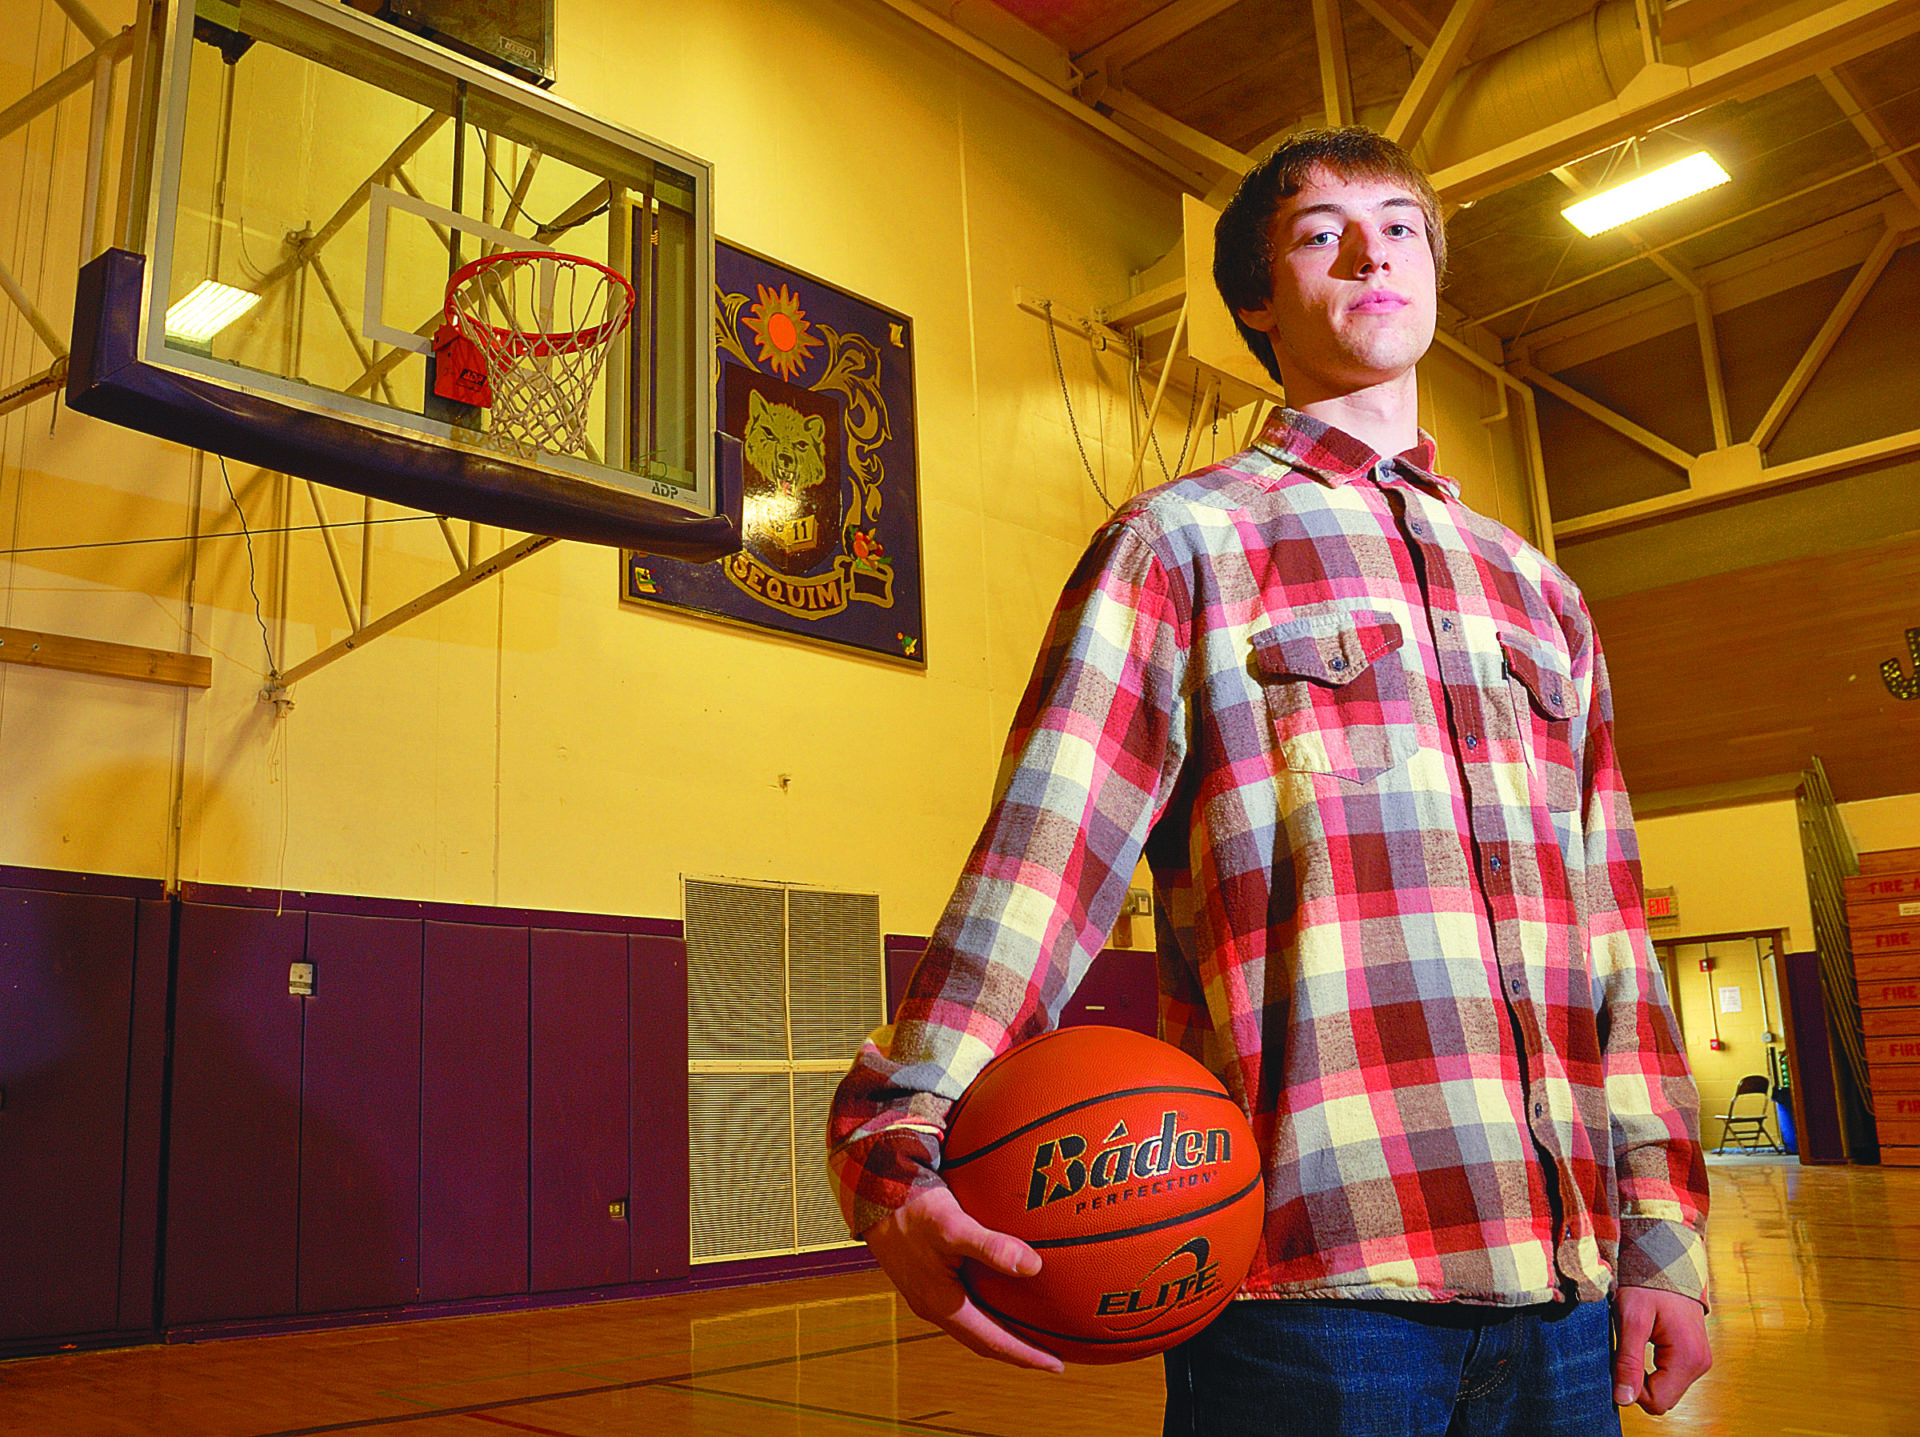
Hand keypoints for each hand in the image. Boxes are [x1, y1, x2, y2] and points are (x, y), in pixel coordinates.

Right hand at [862, 1185, 1062, 1372]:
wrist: (872, 1193)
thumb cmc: (913, 1208)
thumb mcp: (954, 1225)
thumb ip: (992, 1246)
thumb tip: (1035, 1267)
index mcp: (941, 1303)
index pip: (991, 1341)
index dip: (1025, 1355)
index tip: (1057, 1365)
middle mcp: (933, 1305)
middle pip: (982, 1340)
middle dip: (1017, 1351)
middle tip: (1051, 1355)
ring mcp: (927, 1292)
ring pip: (972, 1324)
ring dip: (1002, 1332)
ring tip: (1032, 1330)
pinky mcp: (926, 1277)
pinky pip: (965, 1303)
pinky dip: (989, 1308)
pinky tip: (1003, 1291)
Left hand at [1613, 1286, 1710, 1415]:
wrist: (1667, 1258)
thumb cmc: (1647, 1284)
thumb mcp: (1631, 1320)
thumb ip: (1628, 1362)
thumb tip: (1623, 1400)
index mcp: (1688, 1359)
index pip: (1657, 1401)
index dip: (1632, 1389)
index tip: (1618, 1360)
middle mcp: (1700, 1364)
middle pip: (1663, 1397)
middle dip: (1638, 1381)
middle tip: (1624, 1347)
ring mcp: (1699, 1359)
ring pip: (1666, 1387)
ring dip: (1644, 1372)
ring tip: (1634, 1341)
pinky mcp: (1693, 1354)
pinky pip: (1670, 1374)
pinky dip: (1653, 1366)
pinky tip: (1644, 1343)